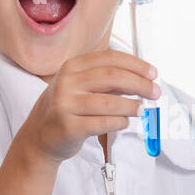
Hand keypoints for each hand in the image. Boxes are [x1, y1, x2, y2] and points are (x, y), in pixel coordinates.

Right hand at [19, 49, 161, 164]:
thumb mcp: (79, 86)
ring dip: (131, 106)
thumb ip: (106, 81)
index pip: (110, 58)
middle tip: (155, 92)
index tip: (153, 73)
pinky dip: (119, 122)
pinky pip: (102, 123)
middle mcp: (67, 82)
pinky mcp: (69, 127)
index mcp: (72, 67)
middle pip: (112, 77)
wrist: (39, 136)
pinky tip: (125, 122)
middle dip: (140, 84)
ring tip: (141, 109)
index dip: (135, 64)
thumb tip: (142, 79)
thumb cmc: (66, 108)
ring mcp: (66, 105)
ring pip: (109, 102)